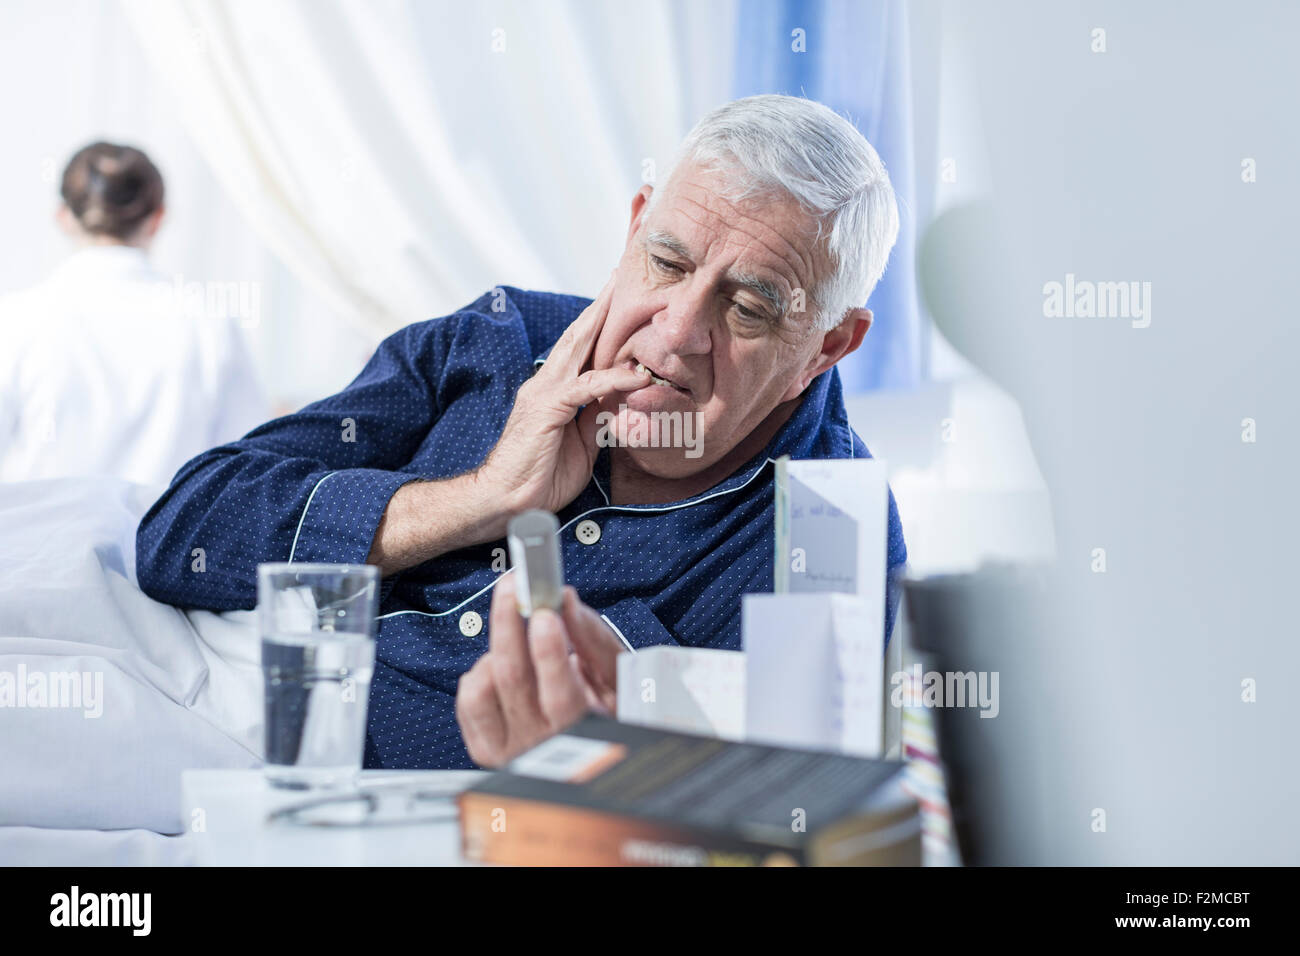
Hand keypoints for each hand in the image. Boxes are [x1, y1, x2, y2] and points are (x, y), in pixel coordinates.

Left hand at [456, 572, 624, 767]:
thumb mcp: (615, 675)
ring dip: (496, 651)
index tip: (545, 613)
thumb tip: (564, 598)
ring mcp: (509, 750)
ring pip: (483, 687)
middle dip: (509, 624)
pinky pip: (468, 699)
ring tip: (518, 642)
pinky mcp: (485, 748)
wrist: (587, 748)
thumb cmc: (604, 706)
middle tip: (512, 587)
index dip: (549, 652)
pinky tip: (502, 669)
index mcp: (585, 728)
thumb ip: (593, 636)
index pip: (562, 696)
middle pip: (513, 678)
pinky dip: (480, 672)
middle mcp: (544, 744)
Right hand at [475, 272, 648, 514]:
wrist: (507, 502)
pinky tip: (636, 375)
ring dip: (602, 320)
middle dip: (600, 303)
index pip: (579, 347)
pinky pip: (586, 388)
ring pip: (577, 347)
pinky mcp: (547, 410)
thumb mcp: (582, 441)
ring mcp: (544, 393)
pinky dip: (613, 379)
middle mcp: (545, 383)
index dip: (598, 322)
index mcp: (553, 389)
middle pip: (577, 334)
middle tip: (621, 273)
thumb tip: (624, 397)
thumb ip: (599, 415)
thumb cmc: (540, 476)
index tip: (619, 297)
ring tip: (624, 295)